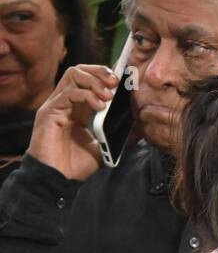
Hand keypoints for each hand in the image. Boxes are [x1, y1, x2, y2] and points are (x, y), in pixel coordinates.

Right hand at [28, 64, 117, 179]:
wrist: (57, 180)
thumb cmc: (74, 167)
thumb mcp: (101, 150)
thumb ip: (112, 138)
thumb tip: (132, 132)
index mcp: (77, 109)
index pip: (88, 81)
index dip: (104, 76)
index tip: (122, 82)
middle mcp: (65, 103)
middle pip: (80, 72)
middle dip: (99, 72)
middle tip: (116, 82)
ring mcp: (56, 105)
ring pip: (73, 76)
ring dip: (94, 81)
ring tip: (108, 95)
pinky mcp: (49, 112)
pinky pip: (68, 93)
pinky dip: (86, 95)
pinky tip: (99, 106)